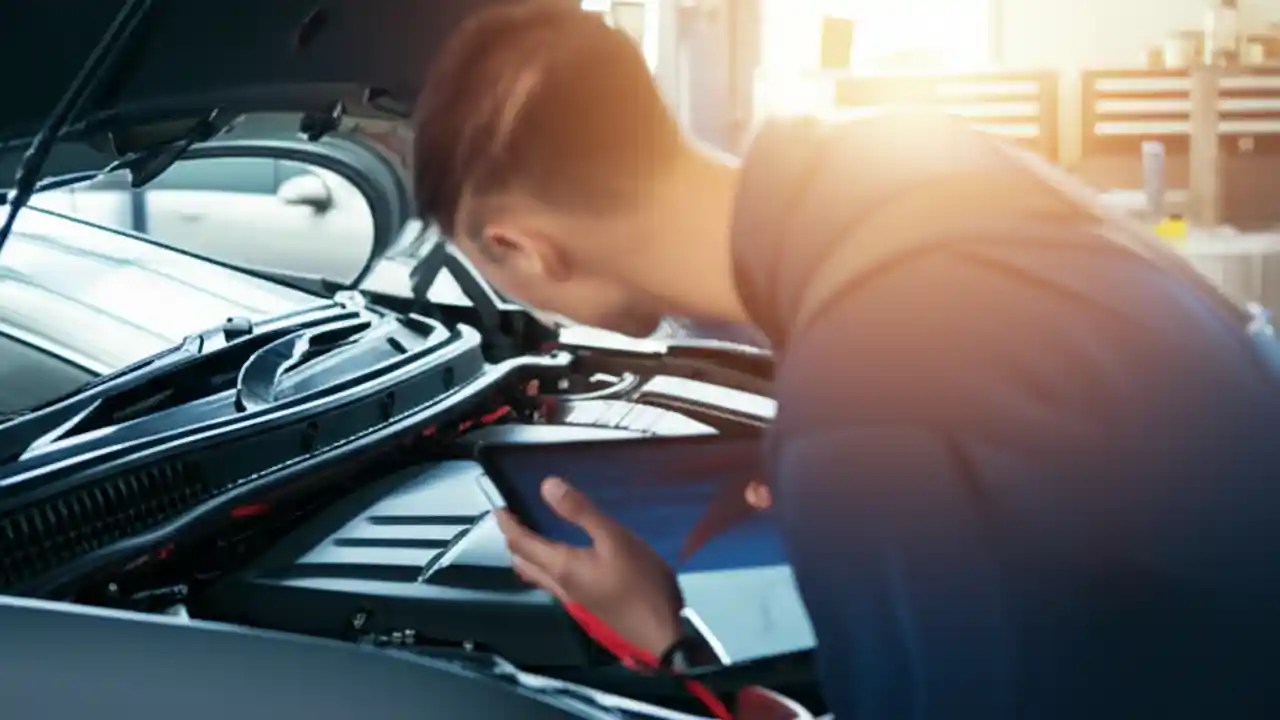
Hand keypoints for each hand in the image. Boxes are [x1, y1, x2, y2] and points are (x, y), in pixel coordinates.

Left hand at [495, 476, 682, 656]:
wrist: (660, 634)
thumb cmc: (640, 583)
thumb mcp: (614, 539)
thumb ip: (581, 512)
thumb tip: (547, 485)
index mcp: (561, 566)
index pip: (521, 543)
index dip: (507, 524)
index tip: (498, 508)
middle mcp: (559, 585)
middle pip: (524, 562)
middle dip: (514, 539)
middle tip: (515, 518)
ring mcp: (572, 599)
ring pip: (537, 575)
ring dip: (529, 554)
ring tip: (536, 533)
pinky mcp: (586, 606)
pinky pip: (553, 582)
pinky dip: (547, 565)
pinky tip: (566, 556)